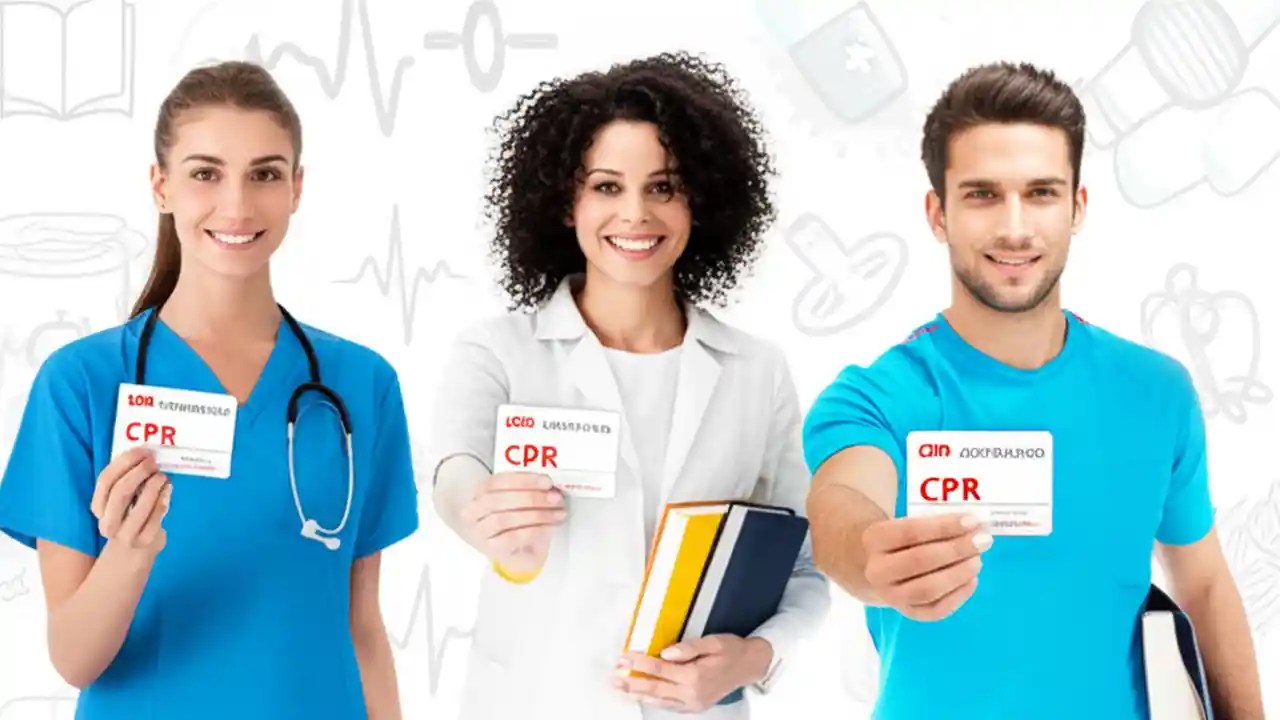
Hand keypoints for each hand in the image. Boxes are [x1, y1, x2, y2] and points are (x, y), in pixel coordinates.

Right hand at [89, 447, 171, 556]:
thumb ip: (127, 482)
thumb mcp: (121, 502)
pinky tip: (167, 490)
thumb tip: (144, 457)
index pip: (105, 481)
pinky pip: (156, 517)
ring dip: (153, 486)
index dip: (124, 463)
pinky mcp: (145, 541)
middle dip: (139, 472)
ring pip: (140, 505)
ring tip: (161, 476)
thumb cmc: (128, 518)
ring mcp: (126, 534)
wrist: (130, 555)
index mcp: (98, 508)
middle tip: (153, 462)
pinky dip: (163, 500)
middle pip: (120, 492)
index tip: (141, 451)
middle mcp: (107, 522)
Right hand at [458, 472, 565, 575]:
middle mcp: (473, 511)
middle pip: (499, 500)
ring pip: (505, 520)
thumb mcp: (518, 499)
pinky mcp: (491, 550)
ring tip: (557, 513)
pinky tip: (549, 527)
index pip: (497, 481)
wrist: (507, 547)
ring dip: (536, 515)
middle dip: (532, 498)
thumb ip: (529, 490)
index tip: (547, 482)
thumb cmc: (513, 518)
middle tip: (555, 498)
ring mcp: (479, 532)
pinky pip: (512, 538)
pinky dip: (534, 530)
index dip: (524, 480)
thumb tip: (550, 486)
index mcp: (479, 492)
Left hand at [614, 635, 772, 712]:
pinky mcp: (695, 707)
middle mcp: (692, 693)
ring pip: (660, 701)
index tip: (624, 657)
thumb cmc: (731, 650)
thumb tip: (665, 653)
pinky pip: (669, 707)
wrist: (750, 666)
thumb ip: (688, 648)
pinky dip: (653, 702)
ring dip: (638, 695)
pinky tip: (642, 697)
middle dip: (632, 682)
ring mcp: (693, 703)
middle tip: (614, 677)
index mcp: (696, 676)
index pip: (660, 669)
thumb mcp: (713, 641)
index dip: (640, 663)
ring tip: (620, 689)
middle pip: (655, 689)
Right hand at [862, 513, 990, 620]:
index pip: (910, 532)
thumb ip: (935, 524)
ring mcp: (891, 595)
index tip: (972, 521)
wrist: (875, 567)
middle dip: (956, 550)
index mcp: (874, 539)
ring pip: (927, 589)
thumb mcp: (905, 523)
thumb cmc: (900, 540)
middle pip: (920, 560)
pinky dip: (957, 596)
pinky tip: (972, 580)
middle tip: (983, 541)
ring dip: (958, 574)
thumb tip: (974, 525)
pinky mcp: (906, 613)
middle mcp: (878, 570)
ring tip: (978, 560)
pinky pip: (935, 610)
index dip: (944, 527)